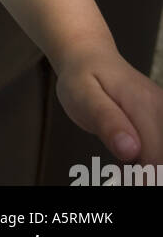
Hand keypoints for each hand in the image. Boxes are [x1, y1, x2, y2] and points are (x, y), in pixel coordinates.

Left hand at [56, 44, 162, 166]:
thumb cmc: (82, 76)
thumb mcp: (82, 96)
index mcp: (143, 104)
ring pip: (162, 154)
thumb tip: (129, 150)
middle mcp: (160, 108)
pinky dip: (149, 160)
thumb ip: (105, 121)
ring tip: (123, 166)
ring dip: (148, 168)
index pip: (155, 158)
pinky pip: (160, 145)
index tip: (123, 180)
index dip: (142, 178)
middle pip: (162, 158)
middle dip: (146, 173)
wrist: (90, 56)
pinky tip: (131, 162)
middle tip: (119, 173)